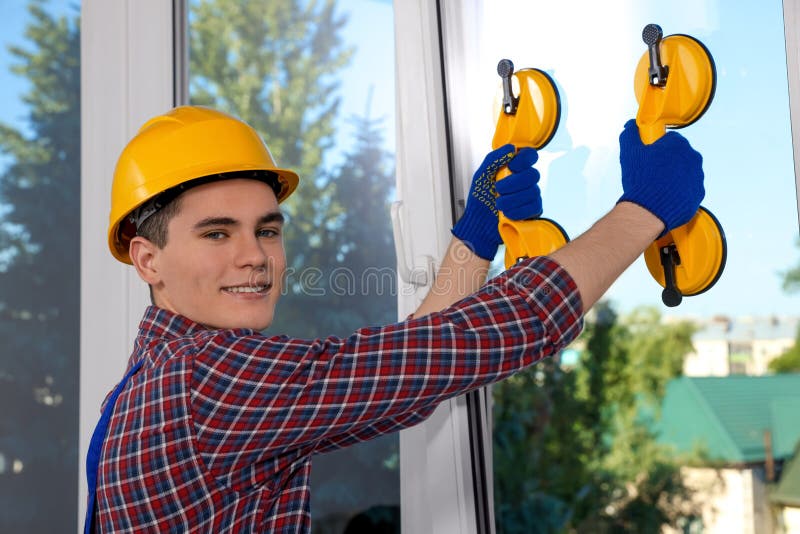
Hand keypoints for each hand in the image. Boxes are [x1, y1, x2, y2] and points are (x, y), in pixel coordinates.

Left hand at [452, 145, 542, 259]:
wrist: (479, 223)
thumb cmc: (480, 198)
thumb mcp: (481, 175)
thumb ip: (494, 159)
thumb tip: (511, 148)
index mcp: (514, 168)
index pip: (530, 155)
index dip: (523, 160)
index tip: (511, 166)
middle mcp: (525, 180)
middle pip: (533, 174)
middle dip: (513, 183)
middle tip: (498, 189)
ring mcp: (531, 195)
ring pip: (533, 192)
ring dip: (512, 199)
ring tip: (498, 204)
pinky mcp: (533, 211)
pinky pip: (534, 207)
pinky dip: (518, 210)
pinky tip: (507, 213)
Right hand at [618, 119, 704, 233]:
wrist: (649, 210)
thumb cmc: (641, 180)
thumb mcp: (630, 152)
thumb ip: (631, 135)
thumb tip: (631, 126)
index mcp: (678, 144)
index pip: (670, 140)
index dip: (658, 148)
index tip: (651, 156)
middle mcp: (692, 158)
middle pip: (679, 156)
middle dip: (668, 162)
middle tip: (652, 172)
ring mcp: (697, 176)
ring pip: (685, 172)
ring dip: (674, 177)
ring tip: (657, 186)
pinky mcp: (698, 194)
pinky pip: (688, 189)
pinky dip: (679, 191)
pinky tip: (665, 196)